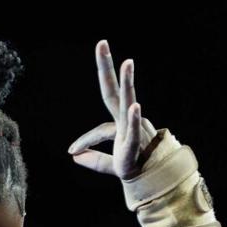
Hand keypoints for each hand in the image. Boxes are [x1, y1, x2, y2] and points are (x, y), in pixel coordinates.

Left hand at [66, 38, 160, 181]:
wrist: (154, 183)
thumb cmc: (138, 170)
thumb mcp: (112, 165)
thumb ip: (95, 160)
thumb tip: (74, 157)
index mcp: (121, 126)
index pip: (101, 130)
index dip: (86, 140)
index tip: (72, 151)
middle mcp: (127, 121)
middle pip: (114, 92)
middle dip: (107, 68)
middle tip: (102, 42)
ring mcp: (134, 129)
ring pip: (128, 102)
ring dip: (128, 83)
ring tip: (128, 62)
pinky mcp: (138, 143)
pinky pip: (135, 128)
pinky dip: (134, 119)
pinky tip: (134, 106)